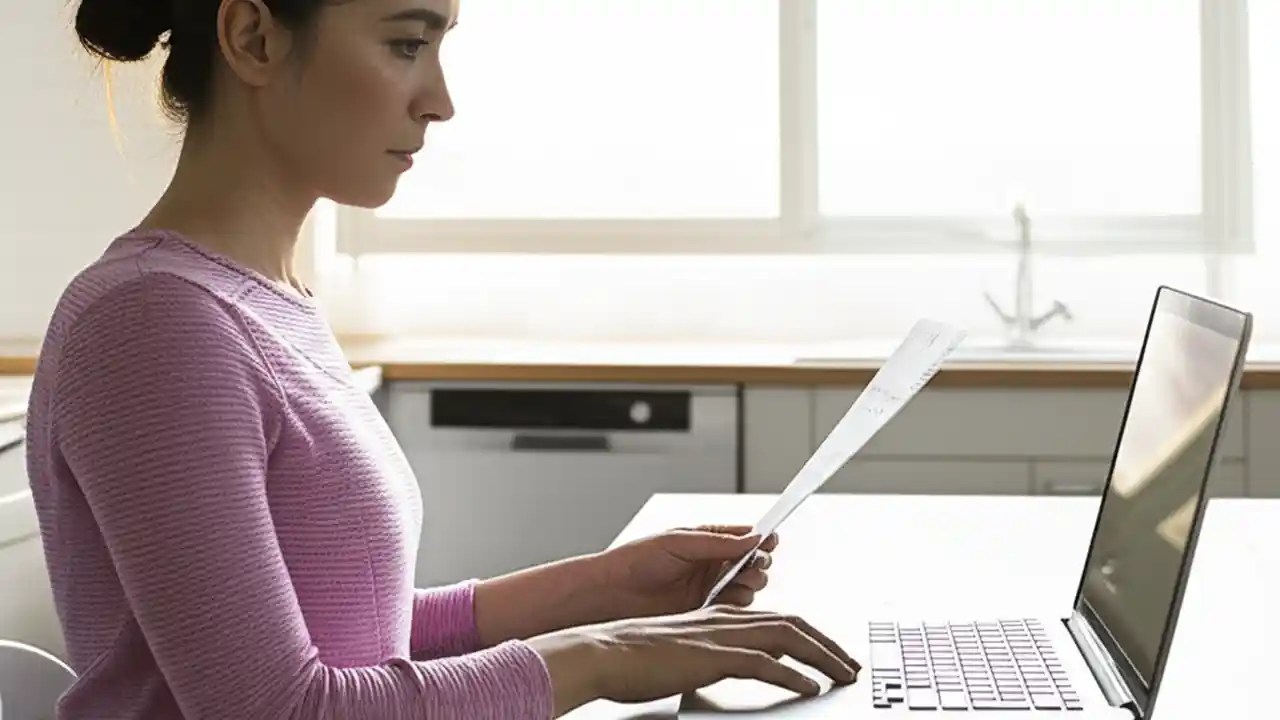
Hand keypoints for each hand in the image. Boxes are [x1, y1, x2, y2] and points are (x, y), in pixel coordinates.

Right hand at [529, 604, 861, 714]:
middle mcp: (725, 619)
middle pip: (792, 623)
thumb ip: (709, 656)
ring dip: (821, 656)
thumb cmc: (632, 659)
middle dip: (828, 644)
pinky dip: (792, 675)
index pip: (778, 619)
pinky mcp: (712, 657)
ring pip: (786, 637)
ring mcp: (720, 636)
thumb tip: (728, 668)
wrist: (602, 652)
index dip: (811, 634)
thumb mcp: (681, 654)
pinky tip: (809, 688)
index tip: (831, 654)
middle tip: (852, 666)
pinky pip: (764, 664)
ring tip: (843, 675)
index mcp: (718, 616)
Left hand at [597, 525, 779, 617]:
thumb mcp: (680, 542)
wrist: (611, 595)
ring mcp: (708, 590)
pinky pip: (732, 611)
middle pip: (751, 564)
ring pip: (747, 588)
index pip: (743, 538)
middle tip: (753, 566)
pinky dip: (736, 606)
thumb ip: (718, 543)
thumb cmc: (636, 561)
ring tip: (738, 583)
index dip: (760, 539)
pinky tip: (728, 602)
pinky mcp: (703, 614)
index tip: (771, 540)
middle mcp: (710, 566)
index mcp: (705, 542)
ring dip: (749, 585)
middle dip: (757, 564)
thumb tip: (753, 536)